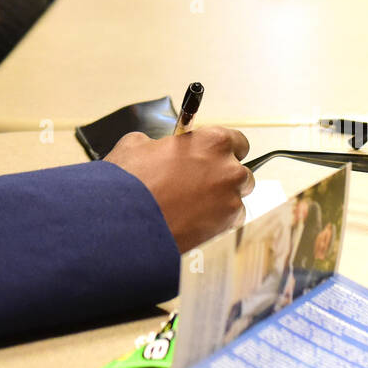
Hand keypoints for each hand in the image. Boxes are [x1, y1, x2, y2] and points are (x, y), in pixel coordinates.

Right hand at [105, 126, 253, 252]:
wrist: (127, 222)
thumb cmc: (133, 182)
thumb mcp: (138, 145)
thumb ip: (158, 143)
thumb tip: (157, 149)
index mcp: (213, 141)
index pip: (237, 141)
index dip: (223, 149)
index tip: (213, 156)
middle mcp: (229, 169)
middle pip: (241, 171)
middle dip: (224, 176)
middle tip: (199, 182)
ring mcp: (230, 200)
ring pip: (237, 198)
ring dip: (222, 199)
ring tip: (194, 204)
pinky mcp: (226, 226)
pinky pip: (231, 221)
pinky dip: (217, 220)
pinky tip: (194, 219)